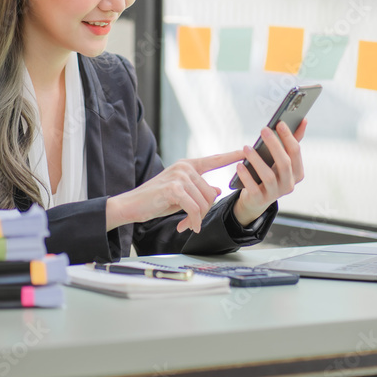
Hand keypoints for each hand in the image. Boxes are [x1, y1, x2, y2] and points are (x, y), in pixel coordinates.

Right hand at [106, 151, 244, 233]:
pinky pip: (193, 209)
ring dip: (197, 218)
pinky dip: (192, 221)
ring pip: (203, 203)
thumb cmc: (155, 200)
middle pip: (210, 194)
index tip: (244, 150)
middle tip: (191, 222)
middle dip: (203, 212)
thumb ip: (198, 190)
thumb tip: (217, 190)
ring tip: (186, 224)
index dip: (231, 156)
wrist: (132, 206)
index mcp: (187, 166)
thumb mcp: (181, 194)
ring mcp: (179, 176)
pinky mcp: (174, 188)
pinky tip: (186, 226)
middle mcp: (184, 168)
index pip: (214, 160)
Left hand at [232, 119, 306, 226]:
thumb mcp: (281, 159)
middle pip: (284, 163)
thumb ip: (292, 141)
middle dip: (274, 145)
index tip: (279, 123)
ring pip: (268, 176)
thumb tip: (303, 120)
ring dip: (257, 160)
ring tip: (247, 147)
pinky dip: (246, 176)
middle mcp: (289, 184)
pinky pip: (253, 188)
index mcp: (297, 172)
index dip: (288, 137)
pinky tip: (239, 165)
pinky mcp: (260, 200)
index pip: (296, 152)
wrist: (256, 198)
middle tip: (264, 130)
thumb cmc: (271, 173)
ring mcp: (275, 194)